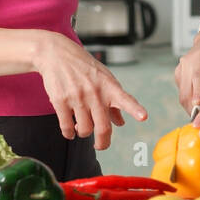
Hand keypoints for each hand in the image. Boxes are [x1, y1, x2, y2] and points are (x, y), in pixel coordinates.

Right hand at [37, 32, 147, 150]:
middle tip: (100, 145)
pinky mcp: (61, 101)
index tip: (143, 116)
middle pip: (103, 128)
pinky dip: (69, 133)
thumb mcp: (103, 79)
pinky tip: (70, 131)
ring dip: (83, 133)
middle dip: (103, 143)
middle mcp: (95, 92)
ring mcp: (77, 97)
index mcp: (109, 86)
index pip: (125, 99)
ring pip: (85, 130)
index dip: (134, 109)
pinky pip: (67, 127)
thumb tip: (121, 123)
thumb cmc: (83, 67)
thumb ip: (114, 101)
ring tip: (81, 128)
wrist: (56, 54)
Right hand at [174, 25, 199, 113]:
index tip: (198, 105)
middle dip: (195, 109)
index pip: (197, 76)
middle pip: (186, 91)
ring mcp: (180, 69)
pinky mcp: (179, 76)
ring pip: (183, 95)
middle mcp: (186, 62)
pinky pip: (183, 93)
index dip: (197, 91)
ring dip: (192, 107)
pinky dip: (191, 101)